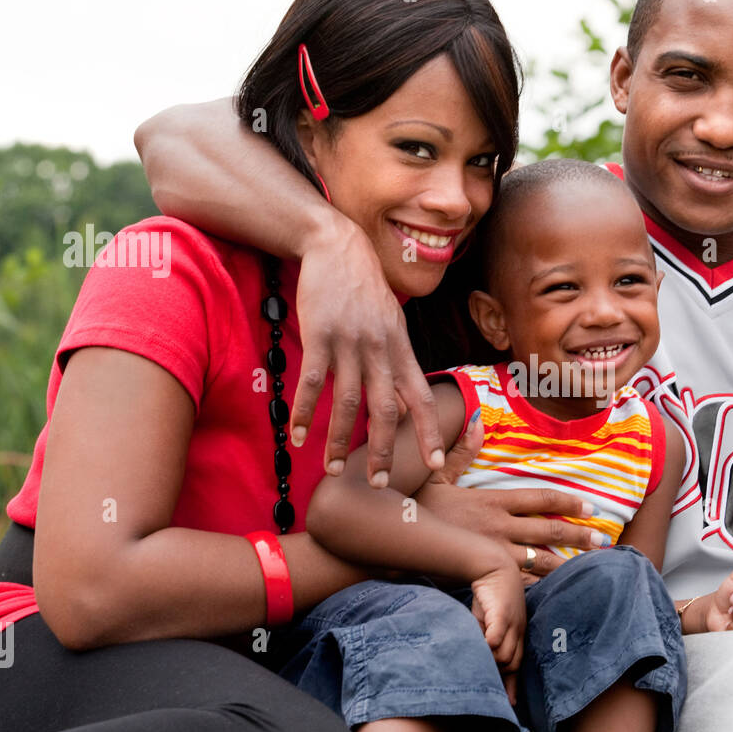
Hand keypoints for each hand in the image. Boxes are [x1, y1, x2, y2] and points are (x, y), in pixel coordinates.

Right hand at [289, 220, 444, 482]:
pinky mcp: (321, 336)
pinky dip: (306, 412)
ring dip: (339, 439)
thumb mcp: (390, 323)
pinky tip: (298, 435)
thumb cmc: (363, 288)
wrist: (337, 247)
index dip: (429, 432)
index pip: (420, 398)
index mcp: (400, 350)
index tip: (435, 465)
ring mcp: (351, 343)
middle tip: (379, 484)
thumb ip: (396, 360)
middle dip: (383, 450)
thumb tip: (401, 398)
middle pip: (386, 409)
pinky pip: (314, 382)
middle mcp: (380, 350)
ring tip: (332, 469)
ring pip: (349, 402)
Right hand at [415, 416, 604, 576]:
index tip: (590, 506)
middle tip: (602, 540)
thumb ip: (461, 451)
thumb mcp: (436, 474)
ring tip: (589, 569)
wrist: (394, 541)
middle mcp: (498, 529)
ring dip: (565, 565)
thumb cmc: (412, 507)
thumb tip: (476, 419)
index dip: (569, 502)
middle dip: (578, 536)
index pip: (540, 499)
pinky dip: (538, 587)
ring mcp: (491, 556)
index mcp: (491, 502)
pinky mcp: (482, 577)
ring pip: (539, 562)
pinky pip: (517, 584)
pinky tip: (555, 592)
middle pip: (548, 532)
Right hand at [468, 560, 526, 703]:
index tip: (510, 703)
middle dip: (499, 676)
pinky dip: (490, 647)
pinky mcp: (502, 614)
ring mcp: (513, 623)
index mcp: (518, 634)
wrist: (494, 566)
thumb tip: (478, 654)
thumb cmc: (491, 595)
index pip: (518, 665)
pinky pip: (497, 638)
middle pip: (513, 664)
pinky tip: (481, 648)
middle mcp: (519, 631)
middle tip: (481, 676)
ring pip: (506, 656)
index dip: (513, 685)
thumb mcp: (489, 620)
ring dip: (491, 662)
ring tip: (475, 660)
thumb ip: (486, 637)